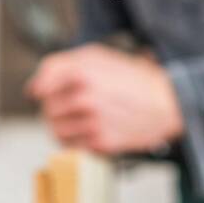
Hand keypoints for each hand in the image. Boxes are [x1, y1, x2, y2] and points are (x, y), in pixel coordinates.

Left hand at [25, 44, 184, 154]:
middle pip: (47, 109)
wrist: (169, 101)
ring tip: (85, 120)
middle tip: (78, 106)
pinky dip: (79, 141)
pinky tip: (94, 131)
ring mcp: (93, 120)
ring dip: (65, 127)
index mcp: (82, 70)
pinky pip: (73, 146)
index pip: (41, 84)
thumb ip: (61, 65)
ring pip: (56, 130)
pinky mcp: (102, 142)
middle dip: (57, 108)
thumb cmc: (134, 78)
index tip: (51, 92)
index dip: (44, 89)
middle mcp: (85, 95)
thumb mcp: (99, 56)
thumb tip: (34, 88)